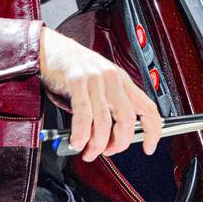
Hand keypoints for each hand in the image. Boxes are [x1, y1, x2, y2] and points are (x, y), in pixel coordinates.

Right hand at [37, 26, 163, 160]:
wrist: (49, 49)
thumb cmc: (72, 70)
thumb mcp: (97, 86)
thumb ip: (107, 107)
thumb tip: (110, 139)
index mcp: (122, 80)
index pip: (147, 107)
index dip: (152, 130)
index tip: (149, 147)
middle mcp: (112, 79)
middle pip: (127, 118)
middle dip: (119, 142)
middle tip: (107, 151)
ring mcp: (95, 80)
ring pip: (104, 121)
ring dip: (96, 144)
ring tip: (88, 152)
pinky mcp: (77, 81)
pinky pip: (83, 115)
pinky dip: (81, 134)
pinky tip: (77, 142)